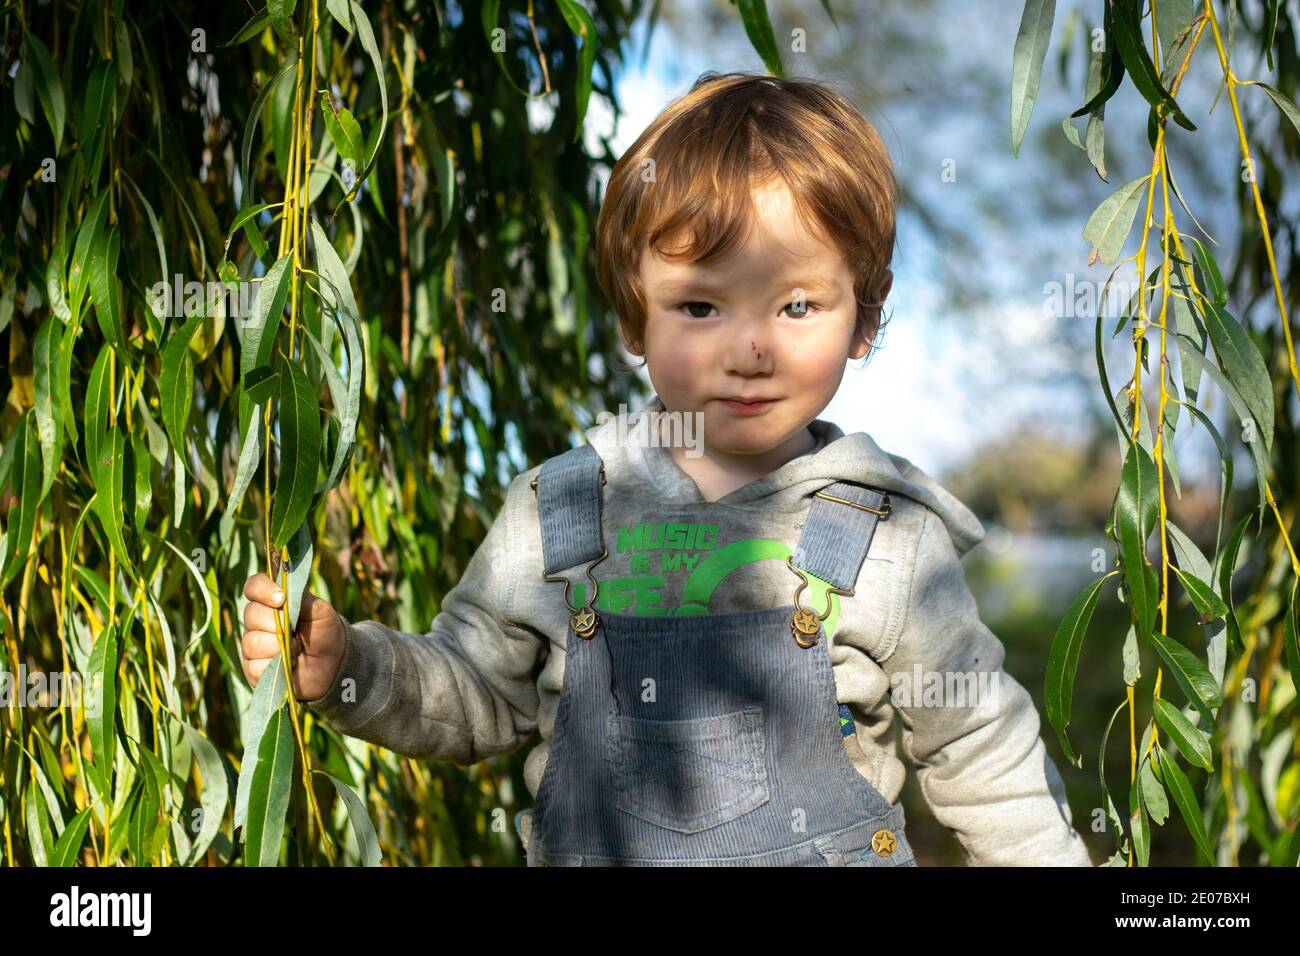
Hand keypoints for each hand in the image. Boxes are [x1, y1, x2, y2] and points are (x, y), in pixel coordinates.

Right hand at [240, 573, 345, 700]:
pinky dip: (276, 664)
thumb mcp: (320, 611)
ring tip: (297, 649)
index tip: (281, 599)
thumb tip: (285, 588)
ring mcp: (252, 644)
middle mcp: (256, 621)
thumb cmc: (323, 632)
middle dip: (277, 623)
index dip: (263, 590)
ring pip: (253, 641)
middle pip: (251, 614)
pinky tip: (289, 663)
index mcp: (270, 602)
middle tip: (296, 631)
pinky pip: (255, 665)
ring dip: (279, 646)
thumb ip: (301, 597)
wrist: (332, 664)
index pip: (253, 586)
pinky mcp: (253, 668)